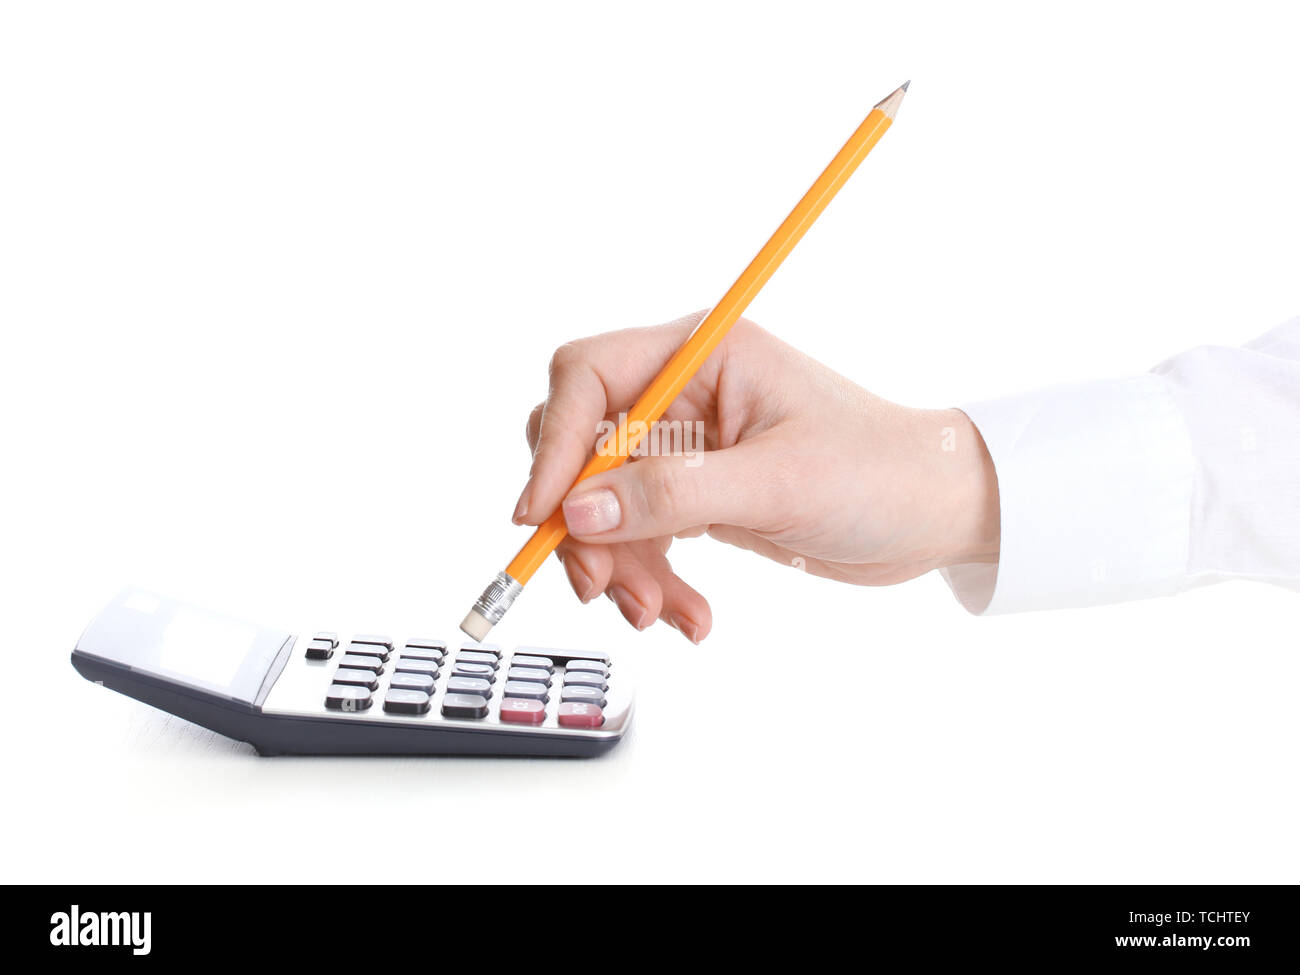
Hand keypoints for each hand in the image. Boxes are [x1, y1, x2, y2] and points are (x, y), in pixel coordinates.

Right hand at [513, 311, 1000, 640]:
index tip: (540, 516)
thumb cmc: (879, 473)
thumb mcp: (776, 483)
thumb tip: (578, 511)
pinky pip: (637, 535)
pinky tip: (687, 614)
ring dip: (619, 567)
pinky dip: (650, 579)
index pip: (589, 377)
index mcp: (700, 353)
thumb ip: (673, 494)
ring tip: (661, 614)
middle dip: (582, 522)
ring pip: (601, 502)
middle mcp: (682, 391)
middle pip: (581, 446)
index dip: (555, 445)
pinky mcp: (693, 492)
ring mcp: (684, 444)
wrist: (934, 513)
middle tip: (599, 585)